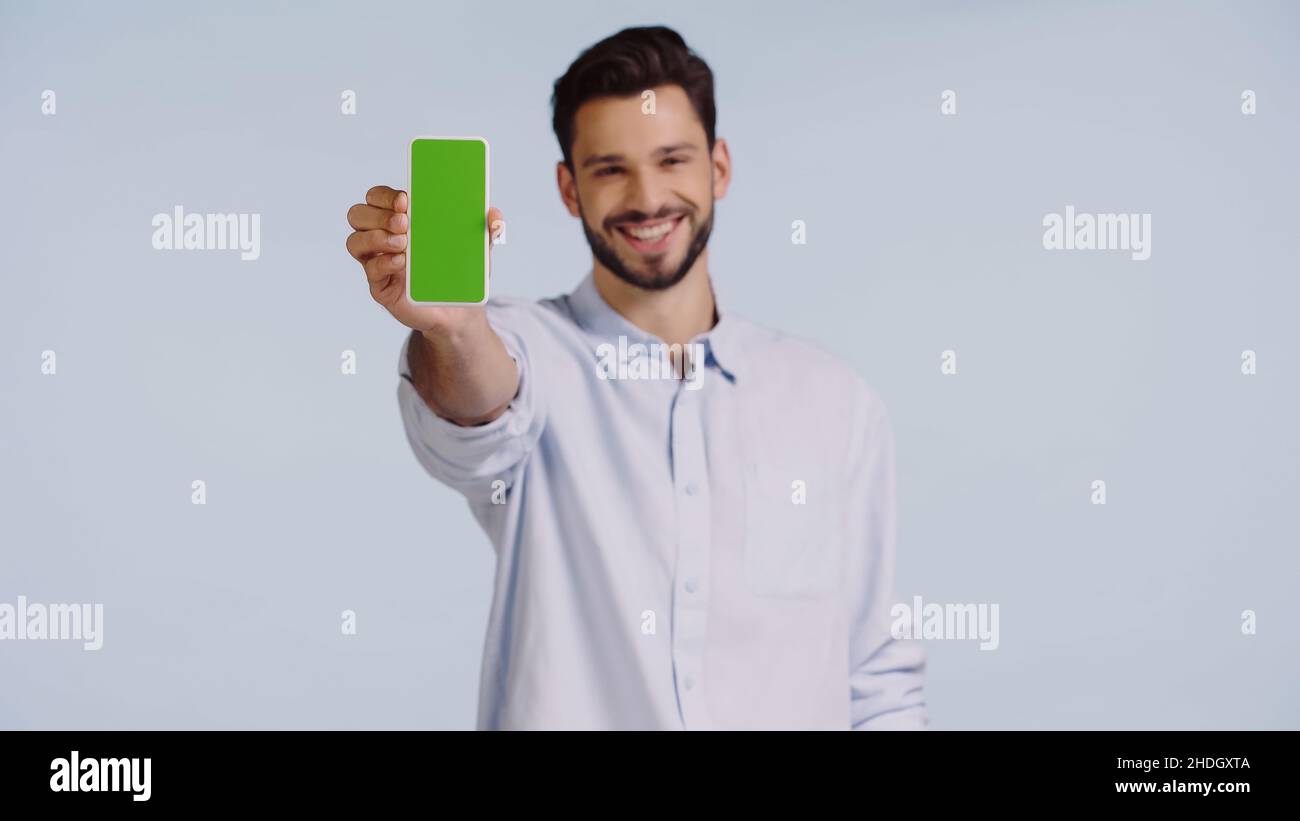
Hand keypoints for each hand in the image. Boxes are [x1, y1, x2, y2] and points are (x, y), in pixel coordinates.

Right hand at [346, 185, 502, 333]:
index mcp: (399, 219)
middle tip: (404, 222)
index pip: (377, 197)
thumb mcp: (476, 249)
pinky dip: (383, 263)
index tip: (405, 200)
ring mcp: (378, 261)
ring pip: (355, 241)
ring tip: (404, 244)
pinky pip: (370, 269)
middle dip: (377, 214)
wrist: (457, 310)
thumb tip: (496, 214)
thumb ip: (485, 230)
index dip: (385, 195)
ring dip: (376, 237)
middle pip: (358, 214)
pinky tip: (401, 262)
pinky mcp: (379, 285)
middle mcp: (382, 237)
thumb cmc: (458, 272)